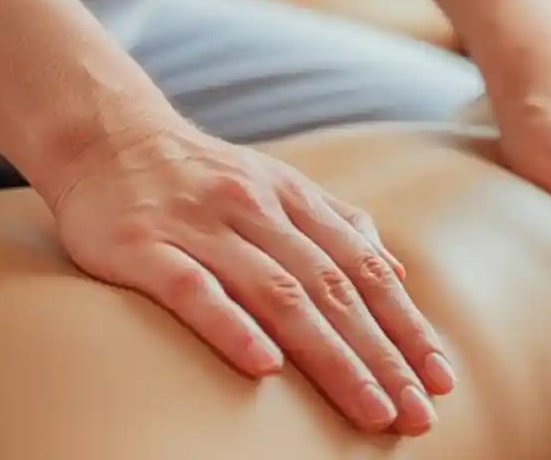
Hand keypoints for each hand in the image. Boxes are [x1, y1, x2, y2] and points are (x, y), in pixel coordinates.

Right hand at [42, 122, 452, 434]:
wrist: (110, 138)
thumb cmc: (208, 178)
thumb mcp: (282, 189)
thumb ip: (340, 228)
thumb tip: (398, 275)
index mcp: (297, 201)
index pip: (366, 270)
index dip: (406, 325)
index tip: (440, 376)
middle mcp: (259, 211)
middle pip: (333, 290)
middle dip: (382, 356)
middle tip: (416, 413)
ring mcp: (202, 227)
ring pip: (279, 294)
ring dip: (330, 356)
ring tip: (367, 408)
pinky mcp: (144, 246)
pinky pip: (192, 289)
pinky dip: (231, 326)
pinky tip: (264, 367)